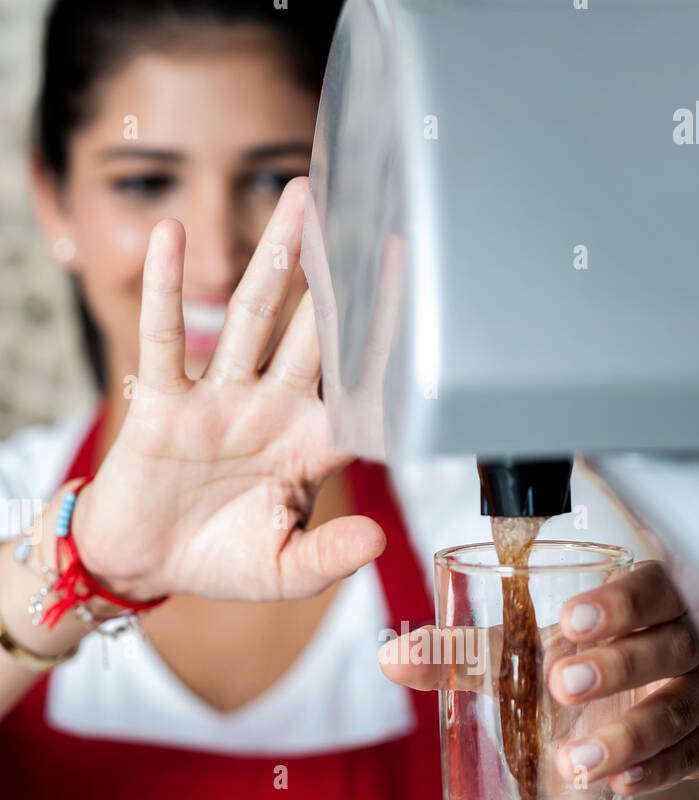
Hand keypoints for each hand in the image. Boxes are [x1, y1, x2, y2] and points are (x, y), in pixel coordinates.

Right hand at [74, 178, 384, 603]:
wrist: (144, 565)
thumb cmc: (219, 562)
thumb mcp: (282, 570)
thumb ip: (328, 557)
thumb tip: (376, 541)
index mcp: (307, 446)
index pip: (361, 393)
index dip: (391, 355)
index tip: (424, 311)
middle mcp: (270, 408)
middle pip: (315, 333)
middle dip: (344, 281)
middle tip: (377, 219)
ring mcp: (218, 398)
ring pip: (252, 316)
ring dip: (276, 258)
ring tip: (302, 199)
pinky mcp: (164, 401)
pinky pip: (164, 338)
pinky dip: (167, 289)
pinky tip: (174, 236)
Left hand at [380, 561, 698, 796]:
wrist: (621, 735)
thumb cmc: (576, 672)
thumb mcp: (524, 658)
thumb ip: (465, 654)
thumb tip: (392, 656)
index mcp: (648, 599)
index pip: (651, 585)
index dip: (620, 601)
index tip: (571, 621)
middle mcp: (687, 641)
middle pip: (671, 644)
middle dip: (618, 666)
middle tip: (562, 687)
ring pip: (682, 709)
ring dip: (629, 734)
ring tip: (575, 761)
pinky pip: (697, 758)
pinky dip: (660, 772)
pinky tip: (621, 784)